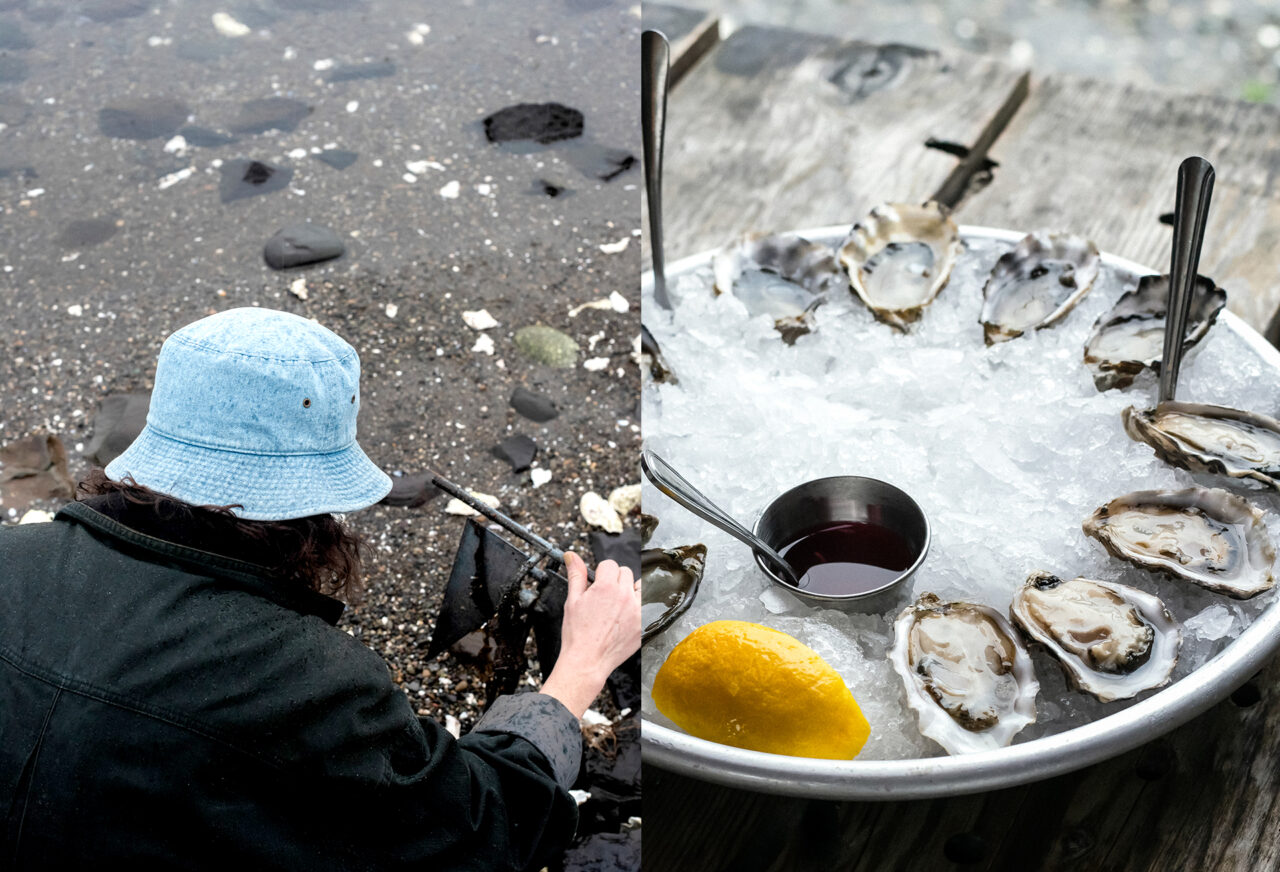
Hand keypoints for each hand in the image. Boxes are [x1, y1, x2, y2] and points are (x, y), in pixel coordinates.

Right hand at [539, 553, 641, 717]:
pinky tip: (627, 617)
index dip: (601, 574)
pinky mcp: (644, 624)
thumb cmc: (578, 634)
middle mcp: (625, 596)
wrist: (587, 661)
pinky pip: (648, 606)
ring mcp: (637, 610)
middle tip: (605, 598)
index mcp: (606, 587)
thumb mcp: (572, 600)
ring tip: (618, 606)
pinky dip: (639, 608)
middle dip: (615, 581)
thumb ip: (576, 574)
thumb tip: (571, 555)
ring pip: (640, 586)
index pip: (610, 564)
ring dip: (630, 591)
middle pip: (626, 573)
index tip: (598, 584)